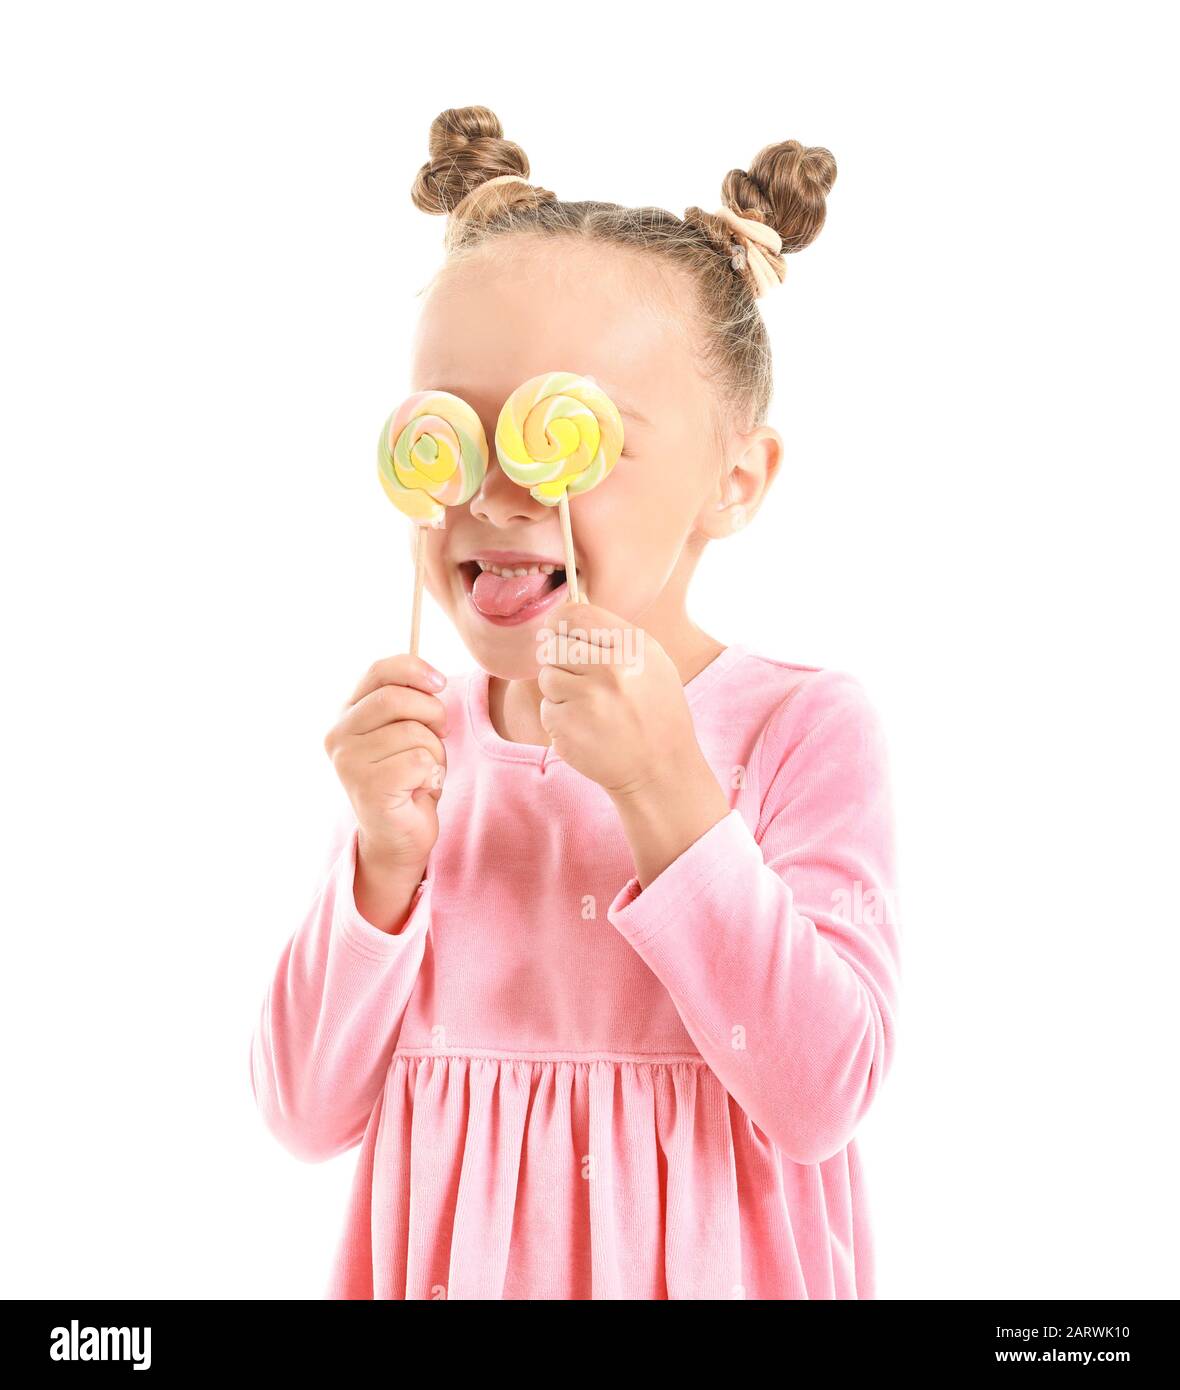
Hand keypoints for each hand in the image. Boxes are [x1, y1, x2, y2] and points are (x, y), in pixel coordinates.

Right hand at [323, 654, 447, 878]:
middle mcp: (338, 735)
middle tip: (440, 734)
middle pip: (397, 698)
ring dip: (435, 752)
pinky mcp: (367, 787)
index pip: (379, 671)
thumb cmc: (407, 778)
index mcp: (346, 714)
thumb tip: (432, 679)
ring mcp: (348, 762)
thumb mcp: (406, 729)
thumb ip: (408, 700)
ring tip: (422, 772)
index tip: (440, 683)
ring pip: (414, 733)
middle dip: (432, 713)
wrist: (399, 835)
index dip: (415, 669)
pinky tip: (419, 790)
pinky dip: (432, 775)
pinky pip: (420, 762)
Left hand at [535, 602, 704, 798]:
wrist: (660, 770)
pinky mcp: (568, 728)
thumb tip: (567, 616)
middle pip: (554, 645)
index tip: (562, 635)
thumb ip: (612, 636)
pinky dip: (560, 719)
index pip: (574, 615)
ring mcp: (587, 700)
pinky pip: (546, 709)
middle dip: (561, 661)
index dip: (561, 624)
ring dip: (560, 691)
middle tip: (582, 680)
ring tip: (589, 707)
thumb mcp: (652, 662)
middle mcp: (610, 669)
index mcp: (632, 647)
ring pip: (547, 677)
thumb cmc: (656, 712)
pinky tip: (586, 728)